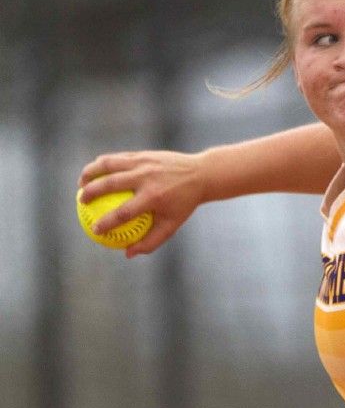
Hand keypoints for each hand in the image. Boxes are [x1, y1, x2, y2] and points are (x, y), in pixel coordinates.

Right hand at [78, 150, 204, 257]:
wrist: (200, 175)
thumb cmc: (184, 203)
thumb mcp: (172, 224)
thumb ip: (151, 241)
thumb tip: (127, 253)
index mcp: (154, 197)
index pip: (124, 212)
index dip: (106, 223)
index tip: (94, 230)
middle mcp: (146, 178)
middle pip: (110, 184)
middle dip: (90, 193)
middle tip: (80, 201)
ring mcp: (143, 163)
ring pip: (109, 165)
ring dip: (90, 173)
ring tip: (81, 183)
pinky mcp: (142, 154)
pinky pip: (117, 159)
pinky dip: (102, 165)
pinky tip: (94, 173)